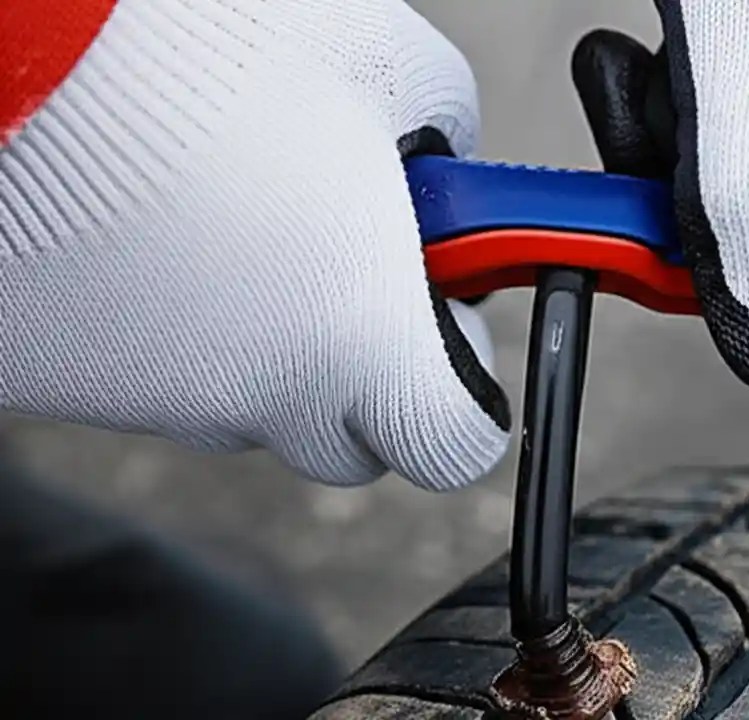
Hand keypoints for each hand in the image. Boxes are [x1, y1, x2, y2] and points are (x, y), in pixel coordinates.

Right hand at [0, 0, 509, 489]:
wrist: (16, 36)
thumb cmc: (204, 43)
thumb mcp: (387, 65)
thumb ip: (447, 149)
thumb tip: (445, 182)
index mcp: (355, 343)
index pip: (452, 447)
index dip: (465, 387)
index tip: (447, 320)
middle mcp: (249, 398)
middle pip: (343, 432)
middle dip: (365, 362)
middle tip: (349, 257)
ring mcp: (140, 399)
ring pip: (238, 398)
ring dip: (256, 333)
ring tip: (228, 210)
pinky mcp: (51, 376)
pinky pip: (142, 369)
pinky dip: (162, 319)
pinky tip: (146, 226)